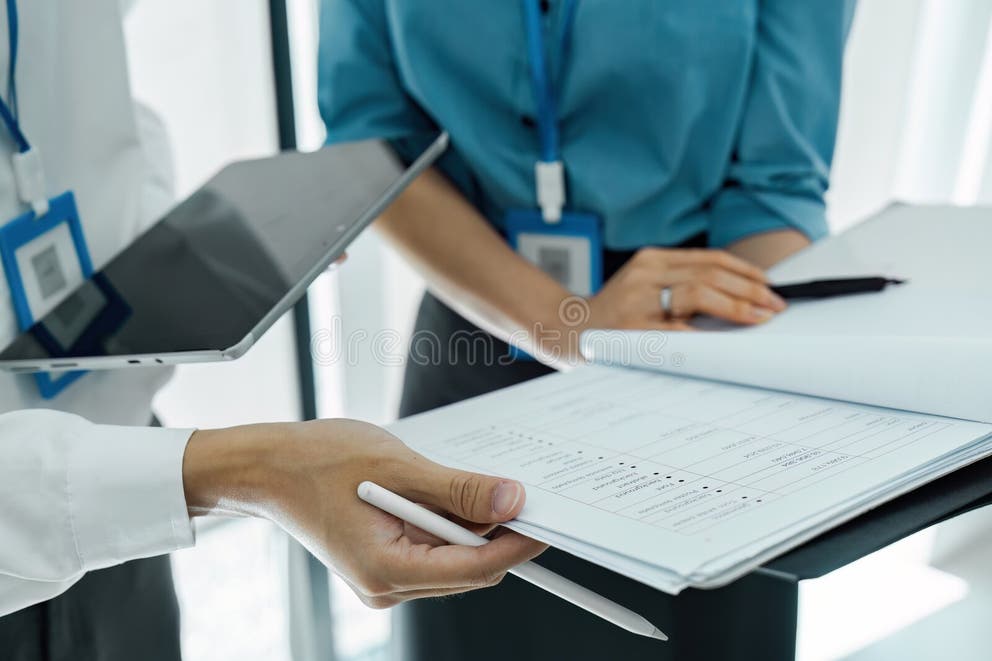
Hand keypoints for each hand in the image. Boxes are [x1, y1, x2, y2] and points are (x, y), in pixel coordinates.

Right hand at [182, 419, 546, 607]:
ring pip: (453, 560)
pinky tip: (452, 495)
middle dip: (500, 535)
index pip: (475, 568)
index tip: (548, 521)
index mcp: (386, 570)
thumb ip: (458, 489)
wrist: (268, 467)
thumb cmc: (316, 462)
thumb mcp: (398, 466)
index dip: (518, 545)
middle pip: (468, 569)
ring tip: (485, 487)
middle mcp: (386, 585)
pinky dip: (450, 525)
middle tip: (526, 495)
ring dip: (474, 527)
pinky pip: (433, 549)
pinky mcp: (383, 561)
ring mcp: (384, 577)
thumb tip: (511, 500)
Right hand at [586, 248, 786, 329]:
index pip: (710, 259)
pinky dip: (707, 333)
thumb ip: (680, 287)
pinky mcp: (632, 328)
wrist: (567, 332)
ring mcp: (637, 299)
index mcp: (651, 260)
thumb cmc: (615, 316)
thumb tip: (740, 297)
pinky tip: (726, 339)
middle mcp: (644, 273)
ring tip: (760, 317)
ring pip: (699, 292)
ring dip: (737, 306)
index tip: (770, 287)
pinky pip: (679, 329)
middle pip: (710, 273)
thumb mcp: (644, 289)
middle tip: (775, 305)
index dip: (746, 272)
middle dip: (750, 290)